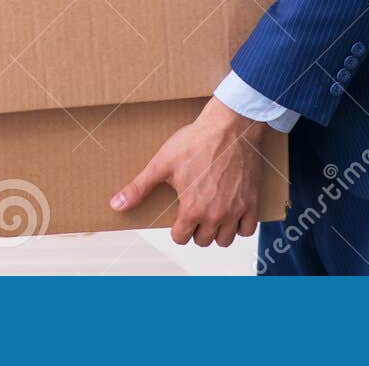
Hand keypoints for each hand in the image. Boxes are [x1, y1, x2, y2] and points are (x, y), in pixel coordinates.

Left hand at [108, 96, 267, 246]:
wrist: (229, 127)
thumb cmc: (196, 142)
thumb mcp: (162, 164)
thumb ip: (139, 188)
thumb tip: (117, 205)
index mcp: (191, 209)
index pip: (181, 238)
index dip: (176, 229)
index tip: (178, 218)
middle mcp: (215, 215)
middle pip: (203, 241)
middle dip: (196, 231)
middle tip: (193, 214)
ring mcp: (235, 210)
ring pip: (226, 240)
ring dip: (217, 232)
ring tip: (211, 216)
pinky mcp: (252, 202)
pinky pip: (248, 230)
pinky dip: (240, 227)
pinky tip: (231, 214)